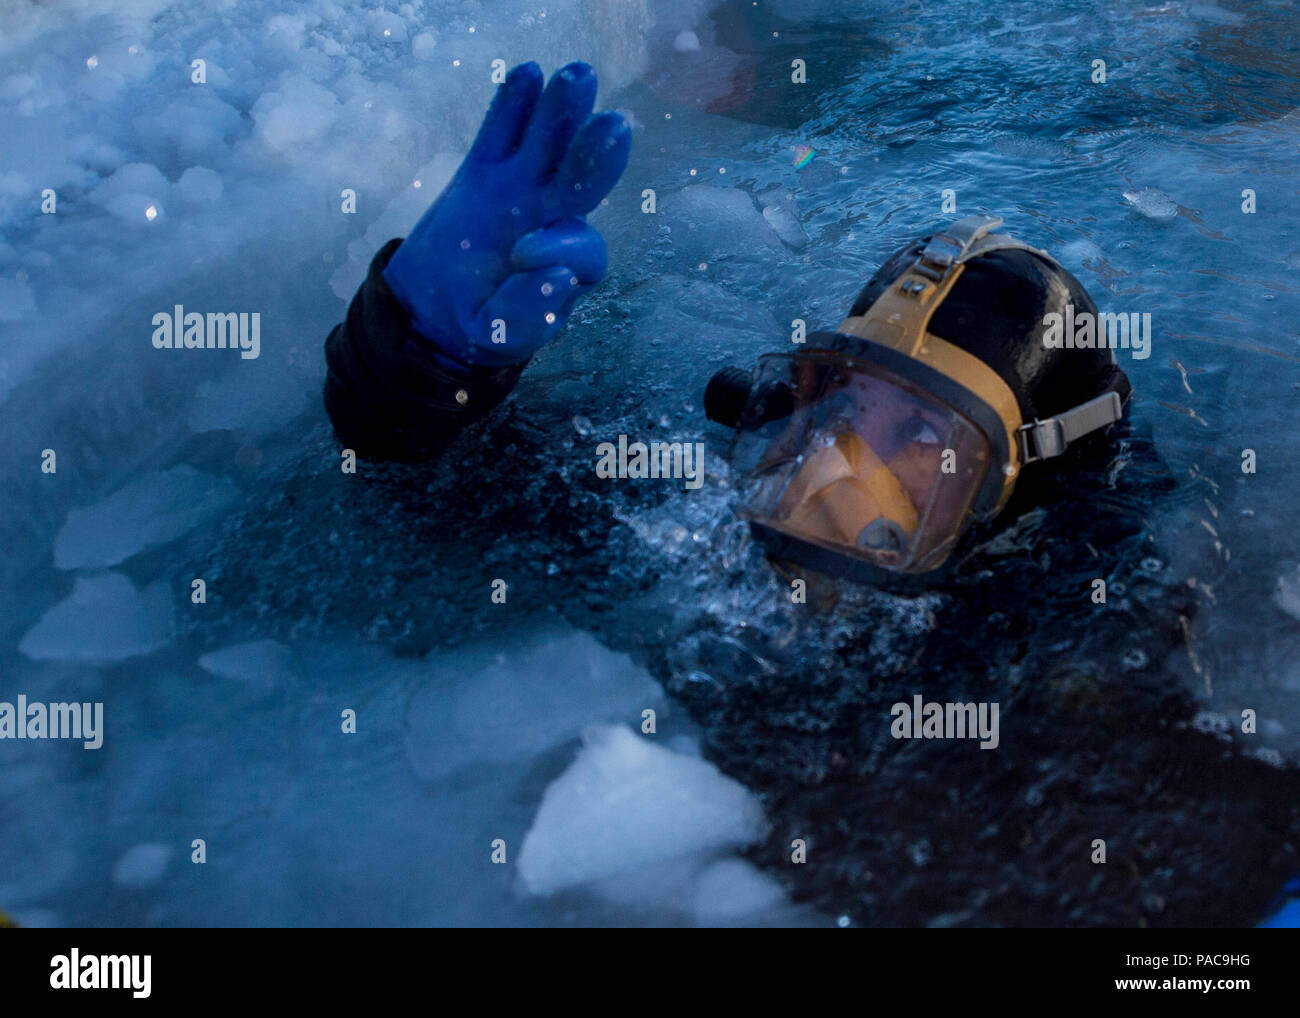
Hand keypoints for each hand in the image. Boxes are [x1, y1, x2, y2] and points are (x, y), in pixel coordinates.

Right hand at [382, 60, 630, 368]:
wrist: (432, 308)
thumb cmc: (476, 327)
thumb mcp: (497, 335)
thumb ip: (526, 315)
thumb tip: (558, 276)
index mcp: (567, 264)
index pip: (580, 247)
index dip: (561, 246)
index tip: (522, 256)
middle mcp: (553, 218)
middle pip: (582, 181)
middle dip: (596, 155)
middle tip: (612, 126)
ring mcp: (521, 188)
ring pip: (549, 145)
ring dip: (563, 113)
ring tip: (576, 77)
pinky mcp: (486, 169)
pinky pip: (503, 133)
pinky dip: (514, 106)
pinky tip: (527, 74)